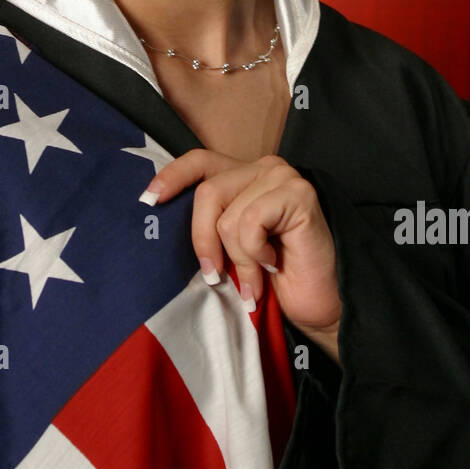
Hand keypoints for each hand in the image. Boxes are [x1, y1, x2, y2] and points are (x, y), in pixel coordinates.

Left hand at [143, 151, 340, 361]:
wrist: (320, 307)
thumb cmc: (274, 280)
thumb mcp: (230, 249)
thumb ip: (209, 226)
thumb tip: (162, 217)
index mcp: (243, 177)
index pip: (200, 161)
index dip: (172, 176)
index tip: (149, 200)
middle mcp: (263, 169)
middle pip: (207, 192)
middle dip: (204, 241)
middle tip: (214, 276)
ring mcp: (283, 177)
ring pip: (228, 214)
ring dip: (238, 259)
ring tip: (255, 280)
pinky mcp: (298, 194)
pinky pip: (250, 223)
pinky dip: (255, 255)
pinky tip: (274, 266)